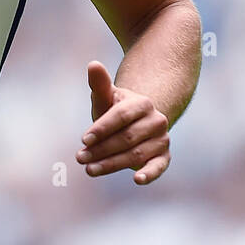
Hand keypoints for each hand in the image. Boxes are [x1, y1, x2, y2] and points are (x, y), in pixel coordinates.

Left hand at [76, 60, 169, 184]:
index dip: (101, 128)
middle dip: (101, 149)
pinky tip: (136, 180)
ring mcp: (162, 139)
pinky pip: (159, 167)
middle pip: (126, 138)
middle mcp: (157, 121)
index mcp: (142, 103)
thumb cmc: (115, 111)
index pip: (121, 116)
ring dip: (111, 164)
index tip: (83, 140)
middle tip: (79, 158)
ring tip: (89, 169)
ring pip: (135, 154)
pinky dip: (150, 174)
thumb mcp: (106, 98)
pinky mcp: (164, 157)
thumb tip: (93, 65)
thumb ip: (99, 84)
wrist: (135, 125)